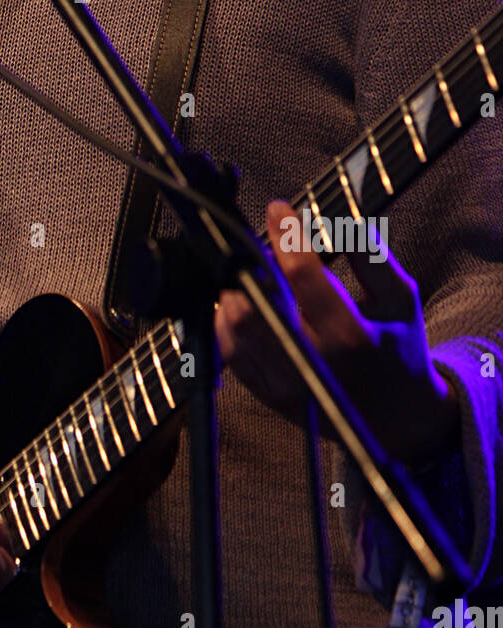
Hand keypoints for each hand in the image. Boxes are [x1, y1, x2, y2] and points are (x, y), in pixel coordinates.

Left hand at [215, 200, 459, 465]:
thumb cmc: (399, 346)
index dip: (285, 234)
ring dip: (236, 287)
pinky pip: (230, 350)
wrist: (396, 417)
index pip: (302, 274)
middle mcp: (312, 364)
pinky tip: (243, 298)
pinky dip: (227, 317)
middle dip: (252, 262)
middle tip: (261, 244)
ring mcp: (284, 384)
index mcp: (350, 335)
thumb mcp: (401, 297)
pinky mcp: (267, 395)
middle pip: (256, 303)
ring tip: (254, 270)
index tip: (278, 209)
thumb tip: (336, 217)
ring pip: (235, 325)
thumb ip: (370, 256)